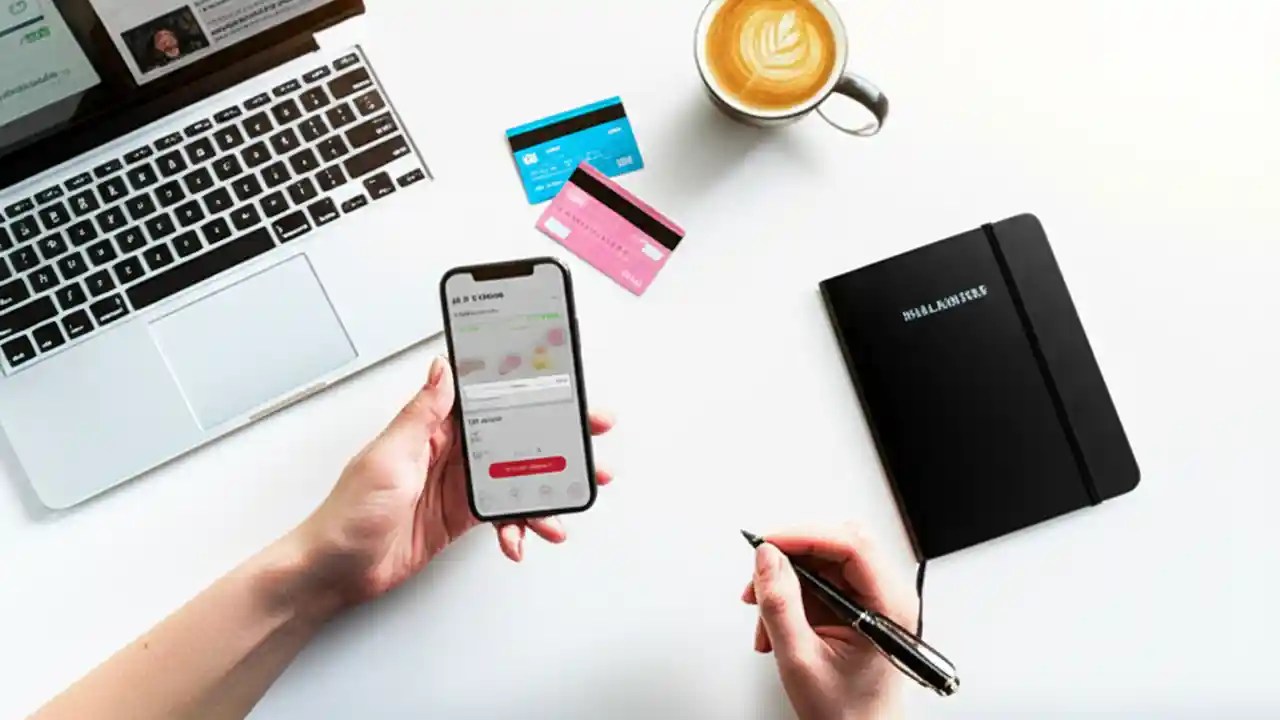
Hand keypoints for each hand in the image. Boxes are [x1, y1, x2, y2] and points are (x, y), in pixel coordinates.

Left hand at [294, 356, 614, 607]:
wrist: (334, 571)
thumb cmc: (347, 513)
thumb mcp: (387, 456)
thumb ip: (422, 413)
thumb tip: (443, 366)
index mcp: (432, 427)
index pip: (488, 396)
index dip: (527, 386)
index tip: (562, 381)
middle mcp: (450, 451)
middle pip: (515, 435)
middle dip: (556, 436)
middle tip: (591, 435)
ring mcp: (459, 485)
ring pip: (518, 478)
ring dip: (547, 491)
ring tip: (570, 502)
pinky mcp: (461, 516)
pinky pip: (503, 516)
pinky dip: (518, 529)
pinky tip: (521, 541)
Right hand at [742, 525, 914, 719]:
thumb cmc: (846, 712)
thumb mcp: (801, 659)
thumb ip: (781, 605)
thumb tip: (767, 558)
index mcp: (889, 606)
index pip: (852, 544)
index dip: (805, 536)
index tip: (768, 543)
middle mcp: (886, 595)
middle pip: (836, 544)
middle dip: (790, 558)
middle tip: (759, 576)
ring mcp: (872, 598)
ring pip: (822, 560)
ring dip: (785, 580)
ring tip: (764, 614)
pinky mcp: (855, 604)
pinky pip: (819, 580)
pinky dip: (791, 594)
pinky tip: (776, 622)